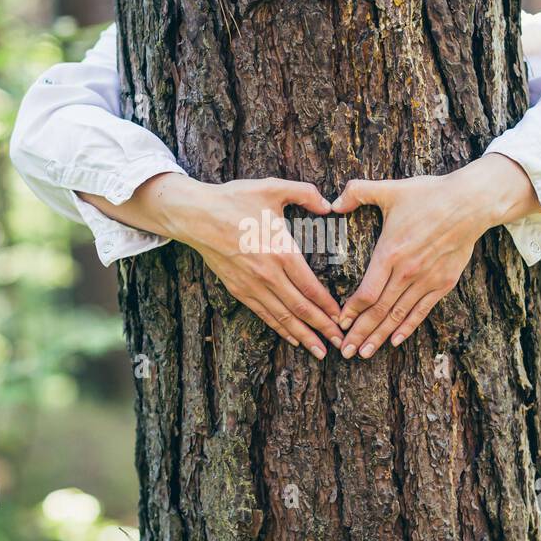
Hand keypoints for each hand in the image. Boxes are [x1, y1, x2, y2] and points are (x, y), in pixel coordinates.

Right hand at [122, 174, 344, 357]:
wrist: (196, 215)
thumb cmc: (235, 200)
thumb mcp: (272, 187)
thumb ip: (305, 193)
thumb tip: (329, 205)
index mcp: (281, 251)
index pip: (311, 288)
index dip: (329, 307)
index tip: (343, 319)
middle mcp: (268, 274)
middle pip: (301, 309)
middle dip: (323, 329)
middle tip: (340, 344)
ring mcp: (251, 285)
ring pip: (282, 317)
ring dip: (303, 336)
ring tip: (320, 352)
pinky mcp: (238, 289)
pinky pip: (263, 314)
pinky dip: (280, 328)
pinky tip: (292, 338)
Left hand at [331, 154, 540, 358]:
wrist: (470, 203)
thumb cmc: (429, 195)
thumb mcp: (390, 190)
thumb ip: (358, 192)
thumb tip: (332, 202)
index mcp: (390, 253)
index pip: (366, 292)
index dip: (351, 311)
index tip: (339, 323)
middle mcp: (407, 272)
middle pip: (379, 311)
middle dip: (360, 333)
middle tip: (346, 352)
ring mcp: (426, 280)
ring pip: (398, 316)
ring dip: (379, 336)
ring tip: (364, 353)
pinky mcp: (443, 283)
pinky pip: (421, 311)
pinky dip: (407, 328)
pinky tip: (394, 341)